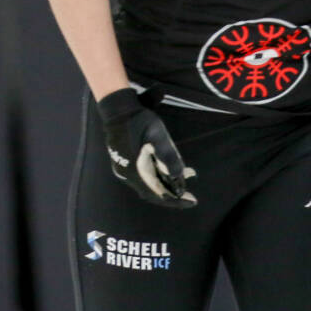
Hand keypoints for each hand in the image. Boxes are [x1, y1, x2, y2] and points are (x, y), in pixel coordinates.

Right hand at [96, 88, 195, 207]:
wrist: (118, 108)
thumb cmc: (138, 120)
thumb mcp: (157, 134)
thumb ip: (167, 154)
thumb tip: (177, 174)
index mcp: (134, 170)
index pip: (156, 194)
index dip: (175, 201)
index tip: (192, 202)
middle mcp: (127, 174)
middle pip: (153, 193)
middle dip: (173, 195)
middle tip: (191, 197)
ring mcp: (124, 169)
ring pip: (149, 185)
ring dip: (168, 185)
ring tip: (188, 177)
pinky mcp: (125, 163)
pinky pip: (144, 177)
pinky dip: (160, 178)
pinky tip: (171, 171)